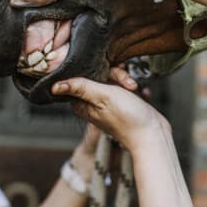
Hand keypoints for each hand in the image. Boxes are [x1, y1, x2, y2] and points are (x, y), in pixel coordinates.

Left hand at [53, 77, 169, 153]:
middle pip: (98, 76)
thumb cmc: (128, 118)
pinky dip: (133, 88)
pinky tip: (140, 93)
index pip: (80, 78)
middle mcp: (94, 104)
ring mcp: (109, 103)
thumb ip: (80, 87)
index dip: (94, 71)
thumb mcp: (102, 97)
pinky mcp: (123, 103)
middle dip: (115, 75)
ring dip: (125, 80)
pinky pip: (125, 86)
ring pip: (113, 79)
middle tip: (126, 84)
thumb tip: (54, 86)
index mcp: (84, 104)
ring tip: (134, 88)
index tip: (108, 71)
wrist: (152, 135)